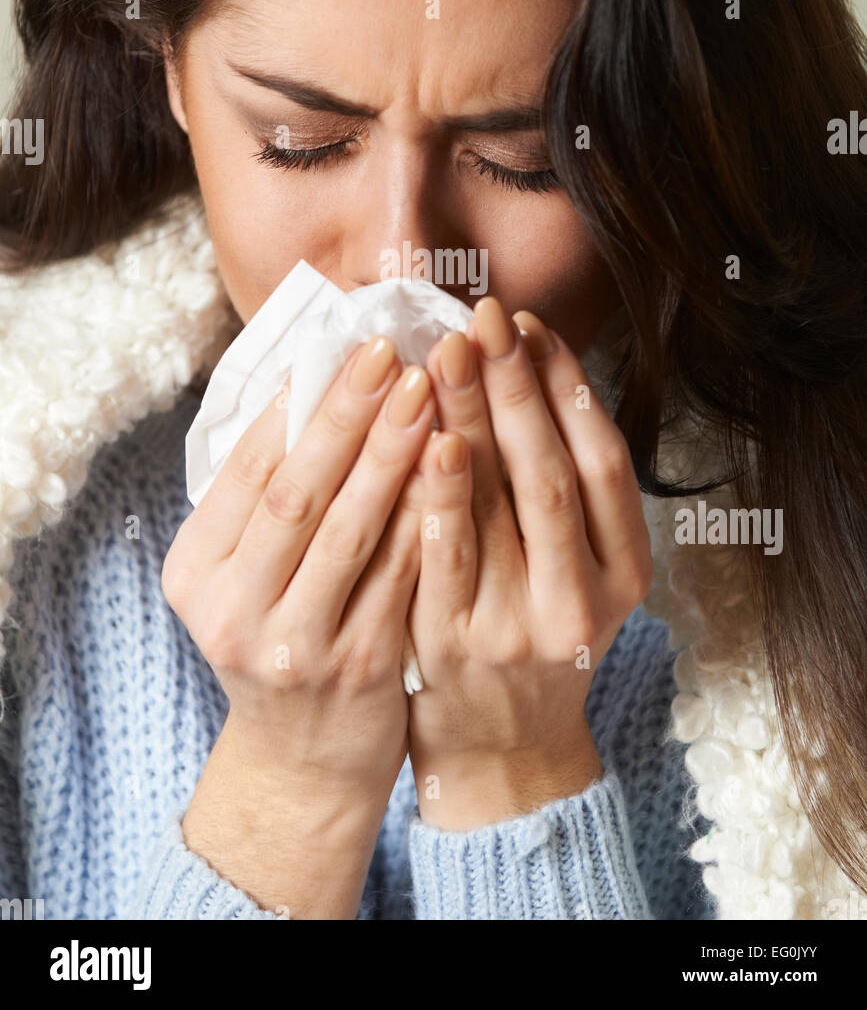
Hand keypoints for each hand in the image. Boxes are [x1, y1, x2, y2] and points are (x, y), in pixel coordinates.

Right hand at [162, 333, 434, 809]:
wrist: (304, 758)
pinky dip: (426, 514)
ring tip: (429, 391)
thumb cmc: (282, 635)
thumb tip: (319, 378)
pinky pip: (399, 576)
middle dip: (348, 415)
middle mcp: (233, 612)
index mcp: (196, 573)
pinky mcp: (358, 669)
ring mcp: (295, 646)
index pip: (248, 469)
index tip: (344, 344)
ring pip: (351, 532)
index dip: (299, 403)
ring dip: (393, 454)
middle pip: (297, 495)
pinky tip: (455, 463)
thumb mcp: (246, 573)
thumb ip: (270, 495)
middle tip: (392, 352)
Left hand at [382, 298, 651, 829]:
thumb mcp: (574, 576)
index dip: (568, 387)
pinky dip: (438, 493)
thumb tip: (518, 370)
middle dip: (518, 386)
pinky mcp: (457, 645)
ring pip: (502, 505)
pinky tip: (428, 439)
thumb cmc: (531, 639)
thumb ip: (556, 493)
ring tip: (449, 350)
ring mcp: (521, 626)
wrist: (498, 752)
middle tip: (484, 315)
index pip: (604, 461)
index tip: (530, 323)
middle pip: (553, 472)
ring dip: (474, 419)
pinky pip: (445, 555)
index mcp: (625, 573)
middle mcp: (584, 599)